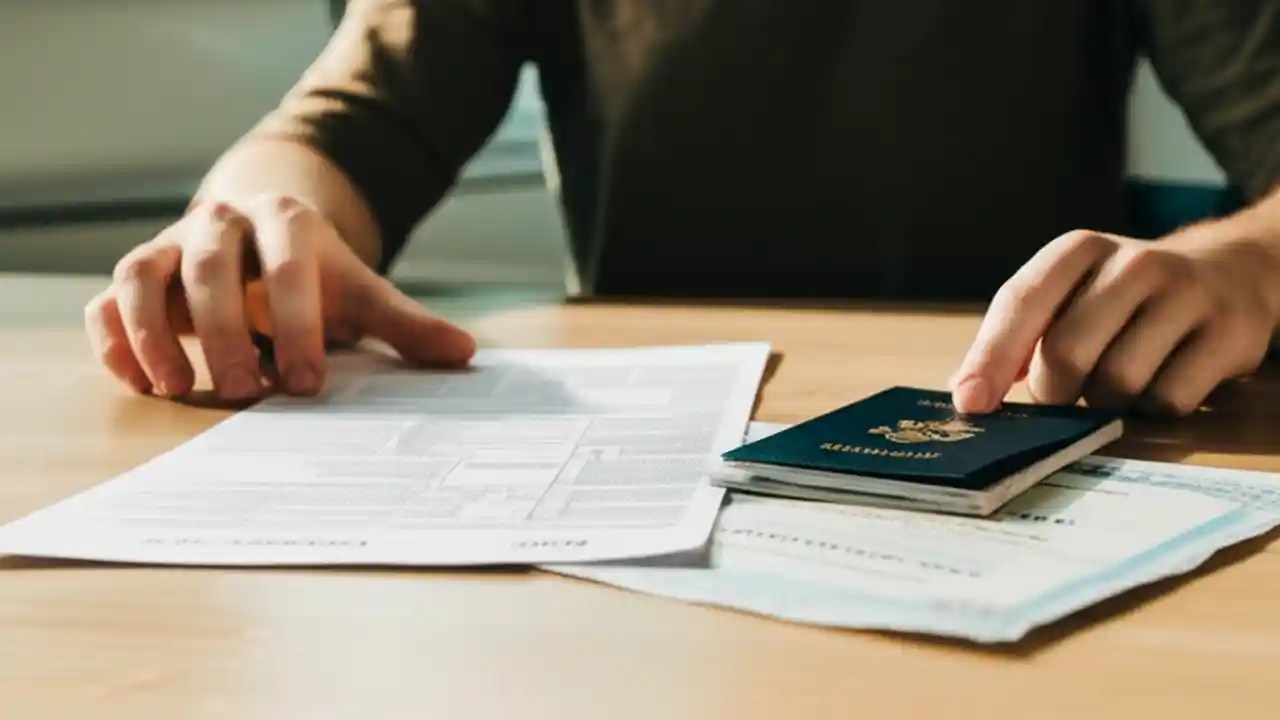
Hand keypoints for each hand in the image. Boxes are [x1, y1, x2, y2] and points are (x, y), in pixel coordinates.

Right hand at [85, 195, 475, 399]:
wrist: (260, 227)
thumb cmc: (312, 272)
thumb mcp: (359, 291)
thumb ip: (404, 323)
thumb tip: (465, 353)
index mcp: (287, 222)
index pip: (288, 269)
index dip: (298, 325)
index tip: (309, 383)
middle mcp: (221, 224)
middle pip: (211, 268)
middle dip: (226, 331)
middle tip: (248, 392)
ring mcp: (170, 244)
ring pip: (143, 274)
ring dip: (153, 332)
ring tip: (176, 389)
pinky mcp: (137, 272)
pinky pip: (108, 298)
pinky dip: (113, 337)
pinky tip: (136, 380)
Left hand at [950, 229, 1279, 415]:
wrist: (1231, 271)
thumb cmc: (1123, 296)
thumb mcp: (1068, 294)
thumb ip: (1016, 338)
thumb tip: (964, 393)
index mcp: (1079, 249)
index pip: (1021, 302)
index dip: (991, 357)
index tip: (970, 402)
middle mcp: (1135, 263)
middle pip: (1067, 353)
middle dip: (1053, 391)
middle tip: (1062, 395)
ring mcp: (1188, 295)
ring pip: (1118, 383)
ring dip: (1105, 402)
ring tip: (1117, 380)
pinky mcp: (1230, 334)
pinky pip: (1168, 401)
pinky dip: (1152, 410)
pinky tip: (1160, 383)